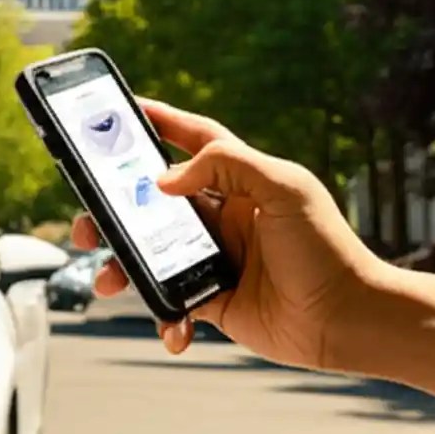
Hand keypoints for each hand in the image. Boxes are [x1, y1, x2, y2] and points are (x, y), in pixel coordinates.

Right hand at [71, 99, 385, 369]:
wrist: (348, 319)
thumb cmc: (326, 247)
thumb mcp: (284, 189)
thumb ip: (227, 165)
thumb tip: (165, 179)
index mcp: (240, 180)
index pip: (193, 139)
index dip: (160, 121)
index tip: (123, 107)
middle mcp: (223, 216)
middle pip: (152, 203)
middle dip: (113, 209)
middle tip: (86, 221)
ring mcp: (216, 258)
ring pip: (150, 255)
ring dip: (122, 266)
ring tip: (108, 279)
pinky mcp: (215, 300)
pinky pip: (172, 303)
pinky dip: (164, 316)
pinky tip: (172, 326)